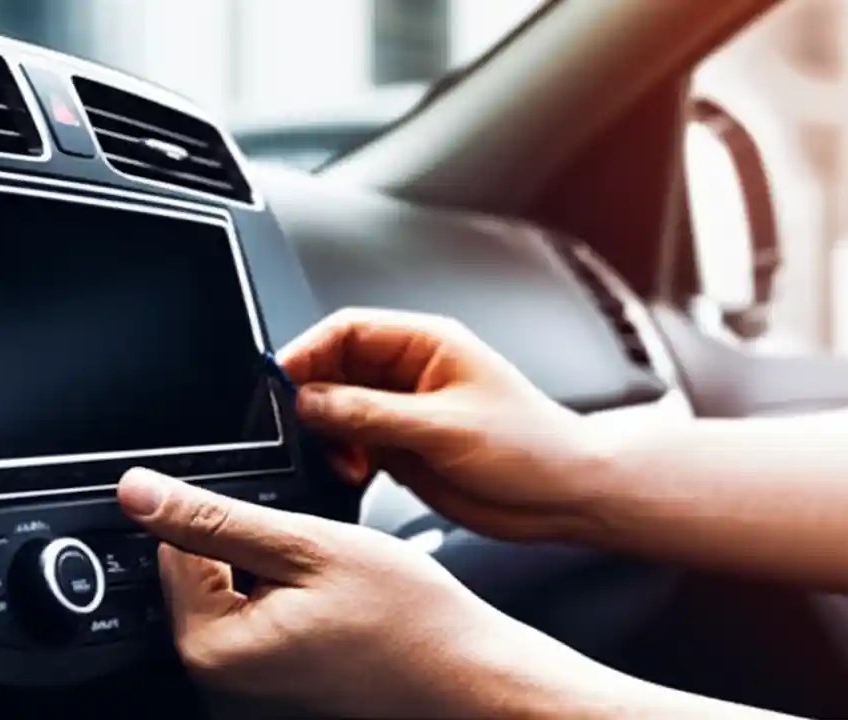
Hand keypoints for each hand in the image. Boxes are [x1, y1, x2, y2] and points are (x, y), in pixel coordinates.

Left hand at [116, 468, 637, 717]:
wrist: (469, 679)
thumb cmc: (410, 622)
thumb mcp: (308, 546)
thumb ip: (214, 518)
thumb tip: (138, 491)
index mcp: (212, 649)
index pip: (172, 550)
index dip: (228, 516)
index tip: (280, 520)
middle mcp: (217, 689)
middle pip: (199, 582)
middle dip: (249, 553)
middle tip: (315, 558)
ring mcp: (244, 701)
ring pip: (231, 605)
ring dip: (270, 581)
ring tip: (331, 590)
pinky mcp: (272, 702)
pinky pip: (257, 638)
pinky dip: (286, 612)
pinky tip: (331, 614)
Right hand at [278, 308, 608, 542]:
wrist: (567, 495)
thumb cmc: (532, 448)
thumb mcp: (445, 428)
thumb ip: (372, 414)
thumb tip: (312, 401)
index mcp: (427, 344)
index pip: (348, 330)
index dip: (308, 351)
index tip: (281, 381)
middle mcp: (412, 373)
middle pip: (335, 368)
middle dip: (313, 397)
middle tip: (303, 429)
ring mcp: (405, 411)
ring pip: (338, 409)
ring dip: (327, 434)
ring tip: (341, 458)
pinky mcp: (405, 448)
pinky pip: (353, 444)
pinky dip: (342, 458)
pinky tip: (354, 473)